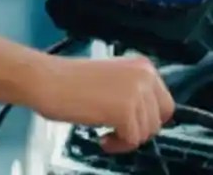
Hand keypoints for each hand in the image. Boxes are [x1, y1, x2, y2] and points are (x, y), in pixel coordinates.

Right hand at [29, 54, 174, 153]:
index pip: (165, 103)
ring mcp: (136, 93)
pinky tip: (102, 138)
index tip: (131, 124)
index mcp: (143, 66)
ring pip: (146, 133)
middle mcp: (145, 76)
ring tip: (105, 133)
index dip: (148, 119)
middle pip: (159, 120)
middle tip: (116, 131)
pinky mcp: (125, 111)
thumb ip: (134, 92)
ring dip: (126, 139)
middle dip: (138, 131)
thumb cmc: (70, 81)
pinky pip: (132, 140)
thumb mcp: (113, 79)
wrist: (48, 80)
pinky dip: (118, 146)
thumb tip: (148, 116)